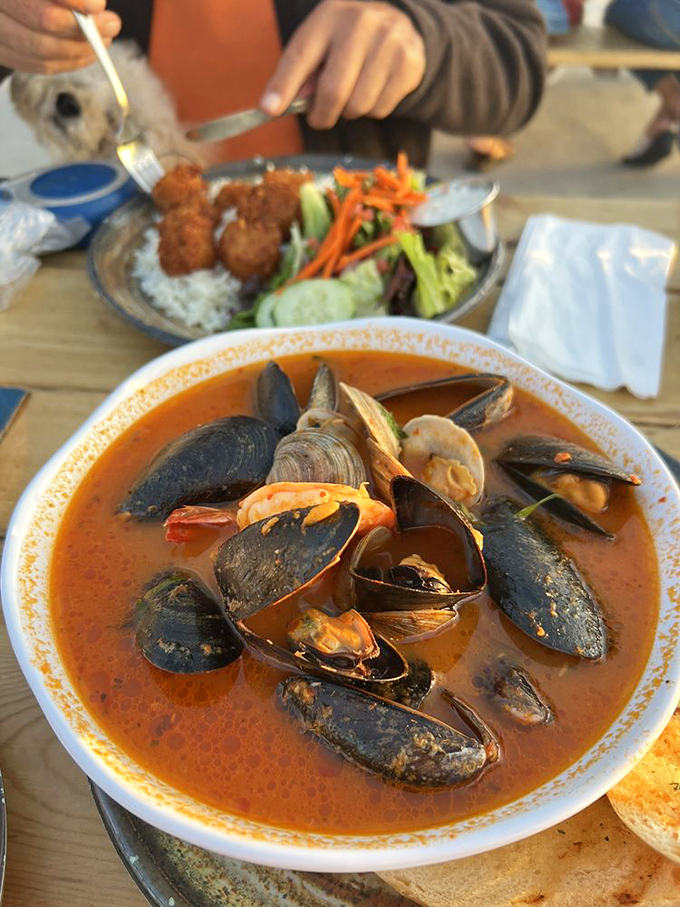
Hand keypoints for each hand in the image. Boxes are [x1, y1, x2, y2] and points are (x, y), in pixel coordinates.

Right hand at [0, 0, 120, 73]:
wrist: (14, 2)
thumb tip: (95, 6)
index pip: (41, 2)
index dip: (73, 0)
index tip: (97, 5)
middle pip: (43, 21)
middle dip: (84, 26)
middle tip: (111, 24)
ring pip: (42, 50)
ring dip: (81, 48)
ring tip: (104, 38)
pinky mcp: (5, 53)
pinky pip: (40, 65)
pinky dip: (69, 61)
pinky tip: (88, 52)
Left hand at [260, 0, 425, 128]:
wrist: (399, 26)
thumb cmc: (347, 42)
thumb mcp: (319, 45)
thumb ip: (300, 74)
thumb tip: (280, 104)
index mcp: (328, 17)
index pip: (300, 56)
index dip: (283, 86)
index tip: (269, 110)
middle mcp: (359, 24)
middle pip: (334, 91)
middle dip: (322, 115)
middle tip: (320, 119)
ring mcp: (388, 41)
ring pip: (359, 105)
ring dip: (349, 113)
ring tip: (352, 95)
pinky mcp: (408, 62)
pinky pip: (381, 109)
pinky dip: (373, 111)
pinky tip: (374, 91)